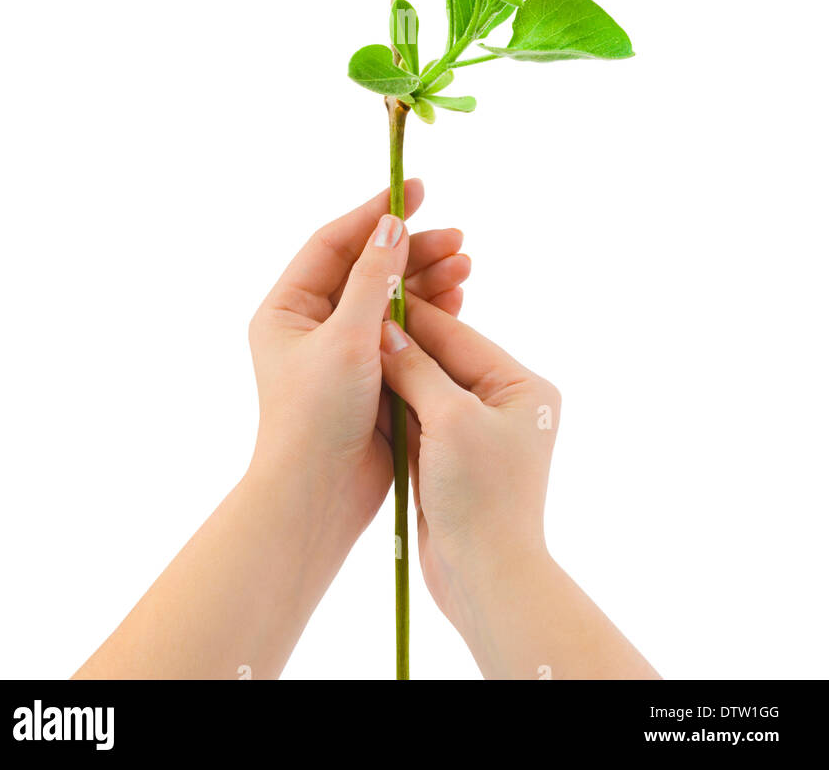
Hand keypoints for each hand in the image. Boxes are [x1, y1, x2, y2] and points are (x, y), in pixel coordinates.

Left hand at [249, 180, 469, 543]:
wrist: (318, 499)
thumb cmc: (316, 417)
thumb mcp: (346, 339)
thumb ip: (372, 279)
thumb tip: (393, 226)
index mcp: (288, 309)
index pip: (334, 243)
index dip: (376, 214)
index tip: (415, 188)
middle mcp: (312, 325)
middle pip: (368, 268)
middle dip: (413, 251)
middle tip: (459, 239)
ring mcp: (344, 352)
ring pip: (391, 299)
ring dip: (427, 280)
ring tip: (466, 266)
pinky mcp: (373, 377)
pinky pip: (405, 332)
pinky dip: (431, 314)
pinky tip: (458, 299)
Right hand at [380, 298, 658, 679]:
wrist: (486, 578)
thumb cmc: (482, 497)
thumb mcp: (450, 419)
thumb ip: (418, 369)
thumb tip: (385, 331)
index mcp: (522, 386)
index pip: (460, 336)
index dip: (414, 316)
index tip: (373, 293)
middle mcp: (505, 405)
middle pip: (442, 360)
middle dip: (400, 345)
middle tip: (354, 320)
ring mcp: (478, 435)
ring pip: (426, 390)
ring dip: (392, 376)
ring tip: (350, 350)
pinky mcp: (453, 462)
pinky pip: (418, 421)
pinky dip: (393, 408)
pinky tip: (360, 391)